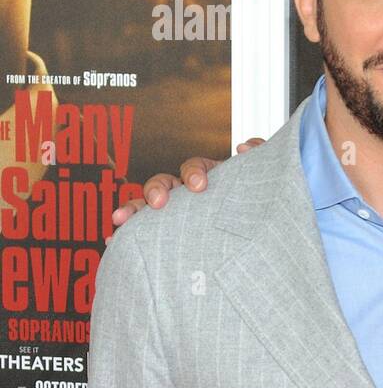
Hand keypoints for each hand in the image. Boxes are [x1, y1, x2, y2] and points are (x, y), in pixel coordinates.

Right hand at [110, 137, 265, 226]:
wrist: (260, 233)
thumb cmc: (256, 200)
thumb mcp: (263, 179)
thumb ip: (261, 157)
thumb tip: (245, 146)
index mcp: (210, 177)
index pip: (194, 167)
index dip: (193, 173)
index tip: (199, 186)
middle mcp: (188, 194)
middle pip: (163, 182)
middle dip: (157, 189)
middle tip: (160, 203)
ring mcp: (177, 213)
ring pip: (147, 205)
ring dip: (132, 208)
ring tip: (121, 220)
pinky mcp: (168, 233)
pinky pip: (143, 231)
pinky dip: (127, 233)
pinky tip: (113, 241)